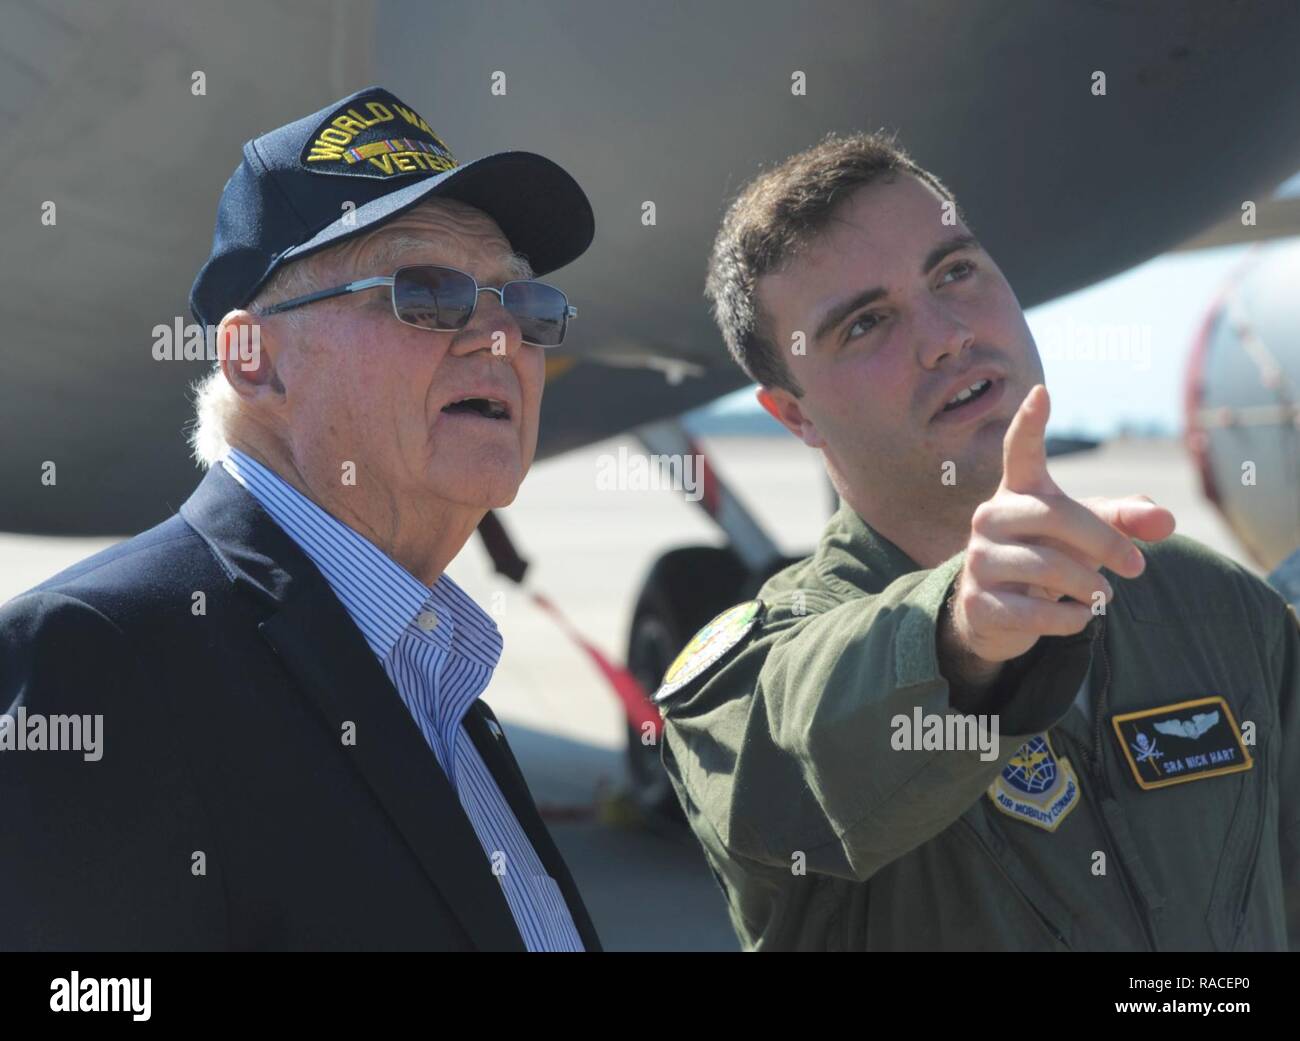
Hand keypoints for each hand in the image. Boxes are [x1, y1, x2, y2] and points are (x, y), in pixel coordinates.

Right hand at [945, 384, 1175, 671]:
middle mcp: (990, 517)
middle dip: (1105, 543)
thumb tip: (1166, 523)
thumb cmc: (1050, 557)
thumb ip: (1128, 521)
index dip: (1031, 422)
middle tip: (1137, 567)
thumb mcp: (1090, 534)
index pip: (1021, 450)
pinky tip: (1080, 617)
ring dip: (1090, 587)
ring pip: (1046, 568)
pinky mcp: (978, 603)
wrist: (998, 613)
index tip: (1042, 392)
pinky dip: (1071, 619)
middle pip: (1055, 516)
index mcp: (1018, 492)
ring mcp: (978, 560)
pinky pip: (1035, 612)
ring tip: (1103, 596)